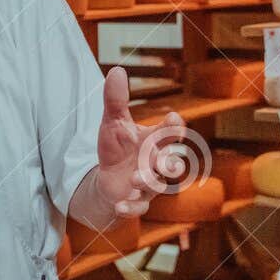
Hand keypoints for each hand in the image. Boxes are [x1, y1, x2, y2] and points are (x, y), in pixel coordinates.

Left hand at [94, 66, 184, 217]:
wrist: (106, 177)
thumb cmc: (117, 147)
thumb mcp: (112, 122)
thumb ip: (115, 100)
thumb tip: (116, 70)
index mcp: (155, 141)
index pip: (171, 132)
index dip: (173, 126)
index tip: (173, 118)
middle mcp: (157, 163)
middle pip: (173, 163)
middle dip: (169, 161)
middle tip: (160, 160)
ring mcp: (149, 184)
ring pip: (158, 187)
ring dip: (149, 183)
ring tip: (135, 179)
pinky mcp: (136, 202)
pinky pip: (139, 209)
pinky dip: (131, 208)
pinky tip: (119, 205)